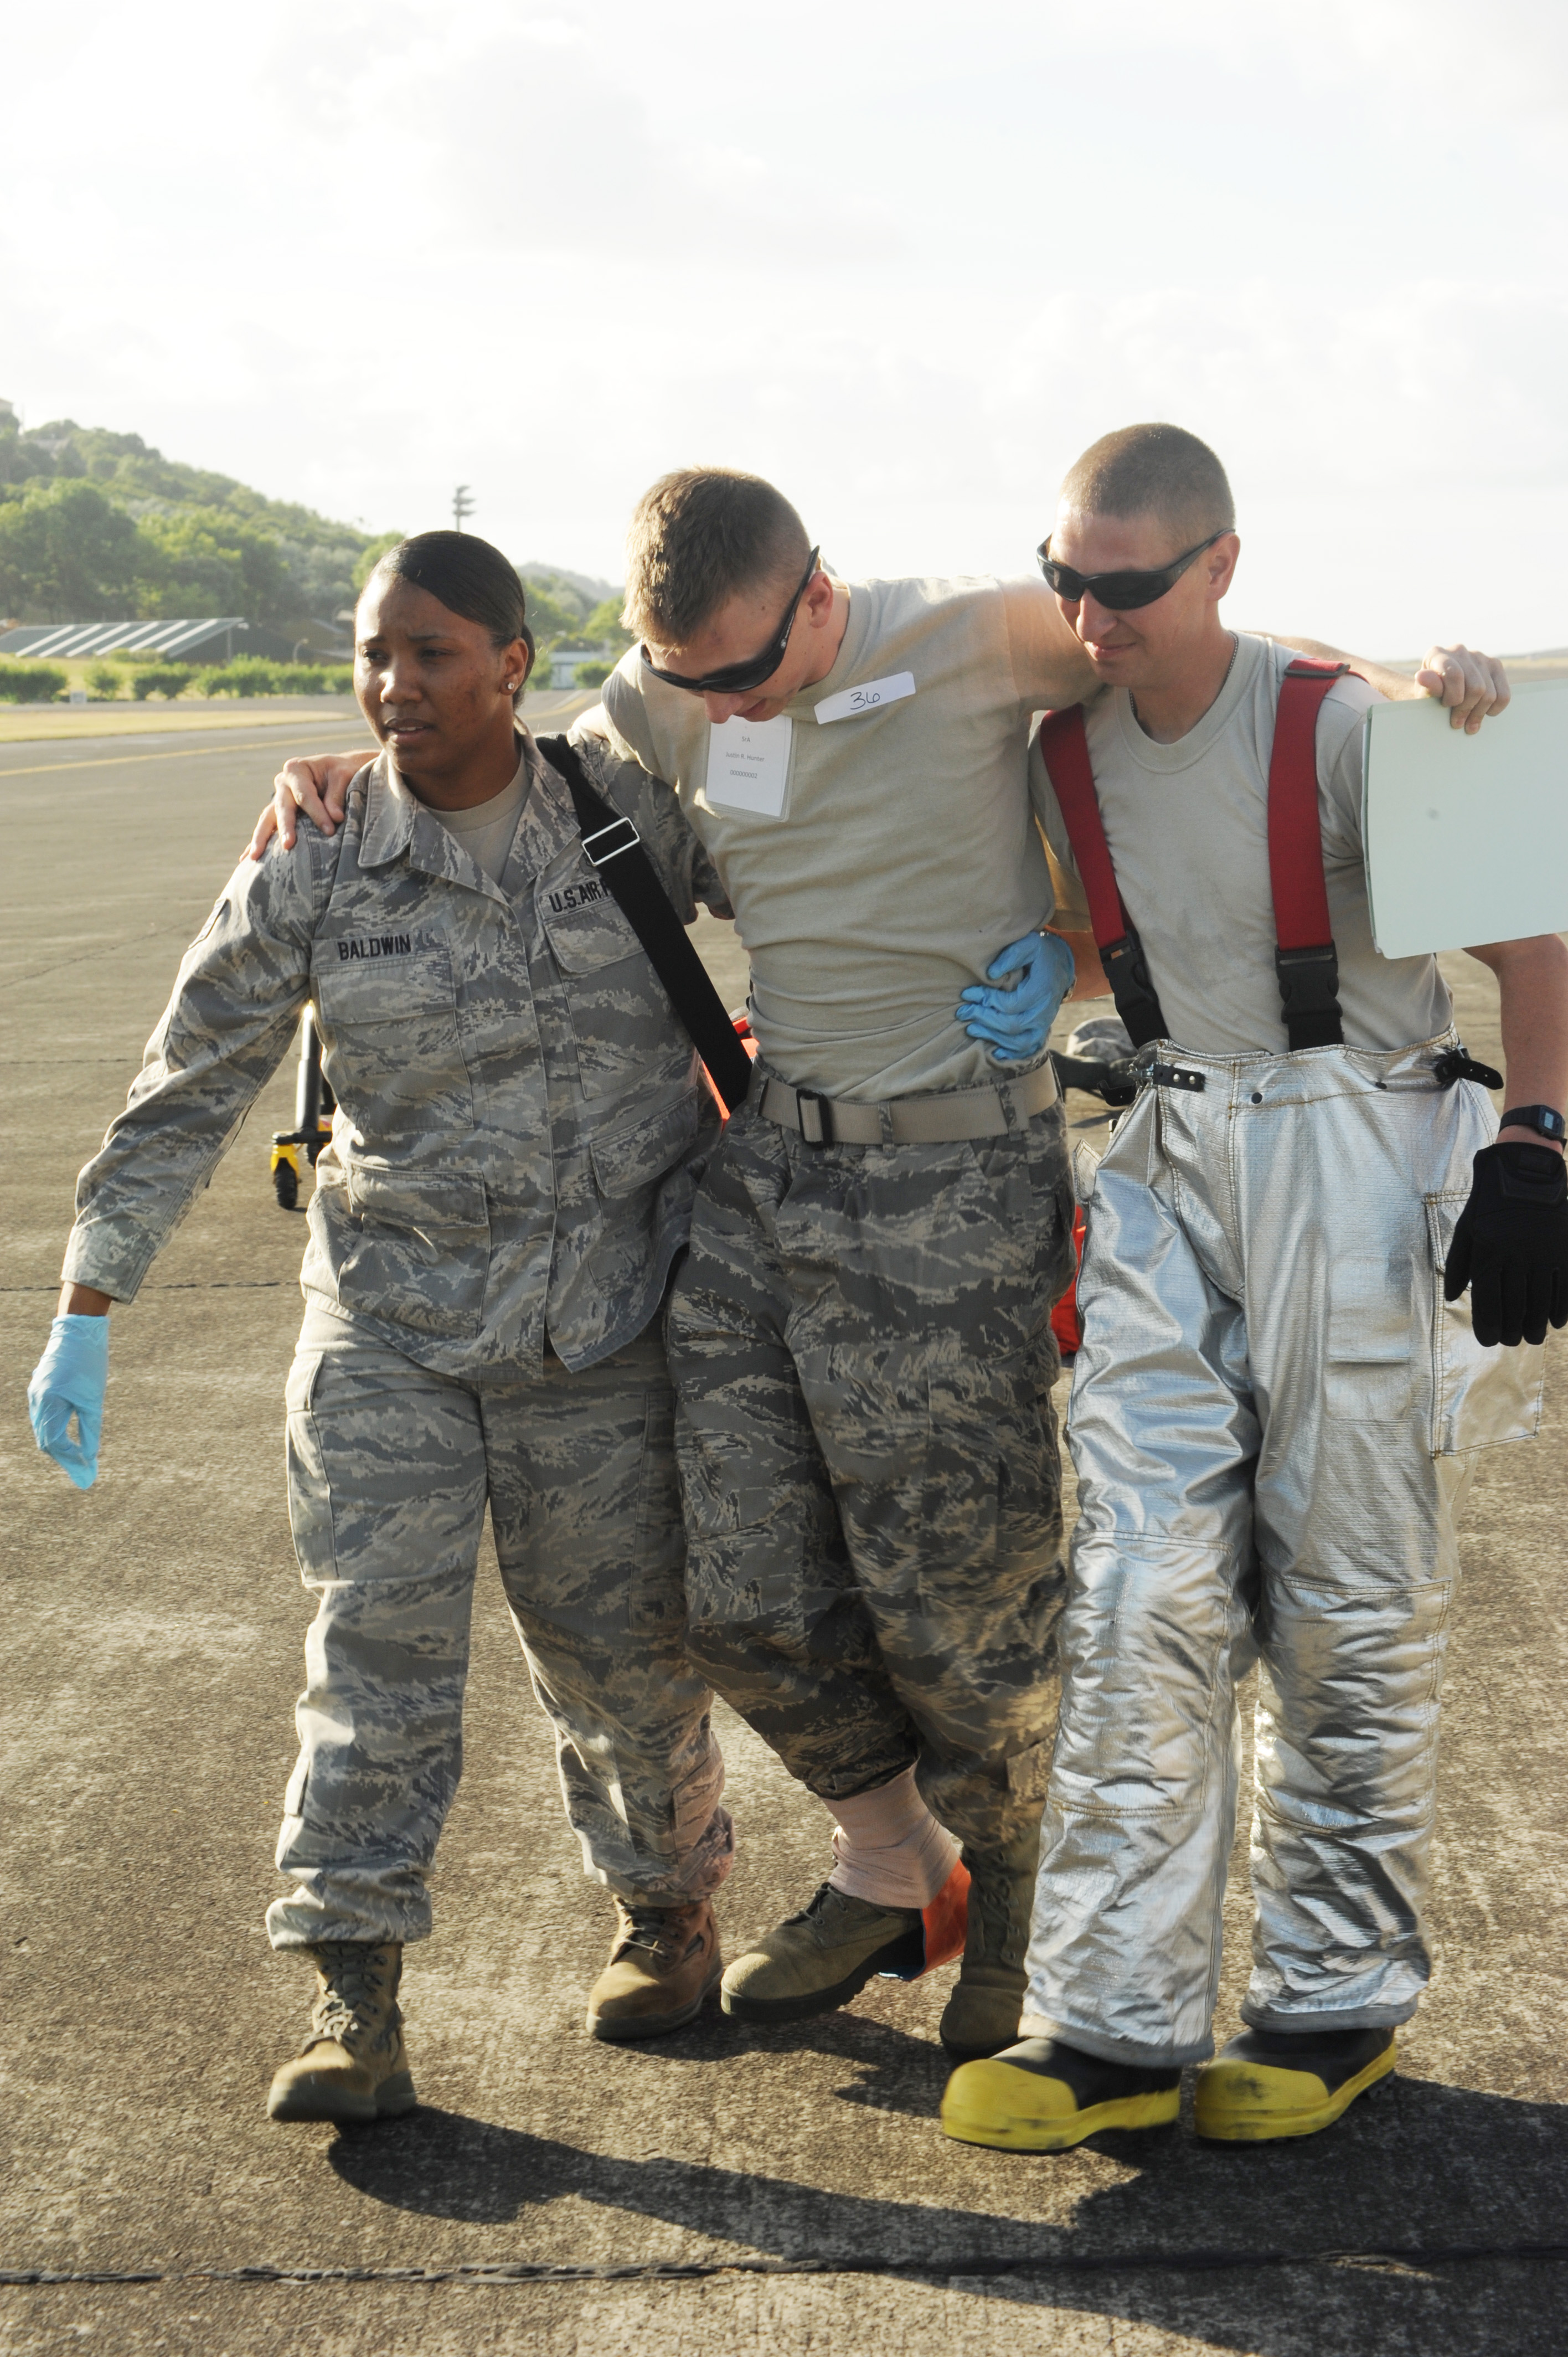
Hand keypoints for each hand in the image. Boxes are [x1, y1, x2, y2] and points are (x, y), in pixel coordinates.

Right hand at [28, 1315, 109, 1489]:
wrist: (78, 1329)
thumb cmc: (89, 1363)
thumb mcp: (93, 1399)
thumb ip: (91, 1429)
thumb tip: (90, 1457)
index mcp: (49, 1403)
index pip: (55, 1442)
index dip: (71, 1459)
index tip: (87, 1471)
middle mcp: (37, 1400)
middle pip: (46, 1439)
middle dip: (65, 1456)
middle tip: (83, 1471)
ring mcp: (35, 1393)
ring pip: (43, 1428)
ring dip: (59, 1444)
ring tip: (78, 1458)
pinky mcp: (39, 1387)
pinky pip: (43, 1416)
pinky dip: (55, 1429)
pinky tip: (69, 1436)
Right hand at [246, 752, 369, 860]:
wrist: (336, 773)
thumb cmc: (342, 773)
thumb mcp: (343, 776)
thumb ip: (337, 794)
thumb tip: (335, 817)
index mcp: (296, 769)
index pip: (304, 794)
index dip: (317, 813)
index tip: (330, 830)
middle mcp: (283, 783)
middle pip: (281, 807)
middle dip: (286, 827)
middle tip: (288, 845)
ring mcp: (278, 799)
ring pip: (267, 819)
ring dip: (261, 838)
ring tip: (255, 857)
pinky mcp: (278, 813)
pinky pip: (267, 829)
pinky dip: (258, 842)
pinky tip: (247, 859)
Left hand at [957, 931, 1075, 1062]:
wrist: (1061, 964)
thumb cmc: (1040, 953)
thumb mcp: (1029, 944)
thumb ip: (1011, 956)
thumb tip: (991, 974)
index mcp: (1041, 990)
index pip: (1010, 1004)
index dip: (986, 1000)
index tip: (967, 994)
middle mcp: (1044, 1011)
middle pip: (1011, 1025)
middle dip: (984, 1019)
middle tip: (963, 1012)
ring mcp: (1044, 1023)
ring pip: (1019, 1041)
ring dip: (993, 1037)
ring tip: (971, 1029)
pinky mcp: (1041, 1029)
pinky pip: (1029, 1049)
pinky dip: (1012, 1054)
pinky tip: (994, 1053)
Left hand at [1414, 645, 1509, 733]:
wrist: (1438, 697)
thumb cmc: (1429, 696)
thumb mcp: (1424, 695)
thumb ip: (1427, 687)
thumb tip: (1422, 676)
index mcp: (1437, 654)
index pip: (1455, 675)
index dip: (1453, 697)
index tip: (1445, 706)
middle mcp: (1459, 650)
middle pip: (1476, 688)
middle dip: (1466, 710)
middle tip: (1457, 723)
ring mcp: (1479, 657)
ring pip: (1489, 693)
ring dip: (1478, 714)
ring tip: (1468, 723)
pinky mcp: (1495, 666)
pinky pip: (1503, 694)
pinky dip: (1494, 709)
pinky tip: (1483, 714)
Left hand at [1444, 1141, 1567, 1346]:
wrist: (1525, 1173)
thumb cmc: (1489, 1205)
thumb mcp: (1466, 1230)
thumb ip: (1457, 1266)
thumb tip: (1452, 1299)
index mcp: (1488, 1251)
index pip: (1487, 1300)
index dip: (1488, 1325)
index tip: (1489, 1340)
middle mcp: (1516, 1255)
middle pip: (1515, 1306)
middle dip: (1513, 1330)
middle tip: (1512, 1341)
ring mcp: (1543, 1252)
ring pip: (1541, 1301)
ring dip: (1536, 1325)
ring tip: (1532, 1337)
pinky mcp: (1564, 1249)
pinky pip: (1563, 1287)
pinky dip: (1560, 1309)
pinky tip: (1555, 1322)